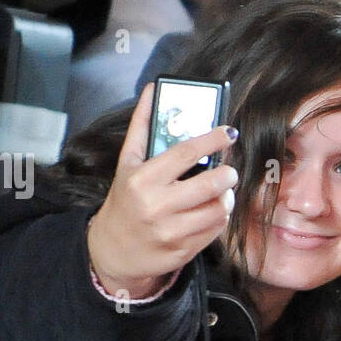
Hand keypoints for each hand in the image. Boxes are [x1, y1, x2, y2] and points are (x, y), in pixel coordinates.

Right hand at [87, 83, 239, 298]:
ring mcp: (170, 231)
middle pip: (209, 185)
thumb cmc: (124, 200)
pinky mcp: (182, 250)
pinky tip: (212, 210)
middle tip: (229, 170)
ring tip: (221, 191)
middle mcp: (156, 206)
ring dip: (226, 197)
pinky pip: (215, 230)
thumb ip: (142, 126)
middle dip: (227, 174)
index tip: (227, 132)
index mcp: (142, 179)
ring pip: (218, 209)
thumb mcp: (127, 163)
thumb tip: (152, 90)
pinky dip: (219, 217)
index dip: (211, 140)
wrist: (111, 251)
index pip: (185, 153)